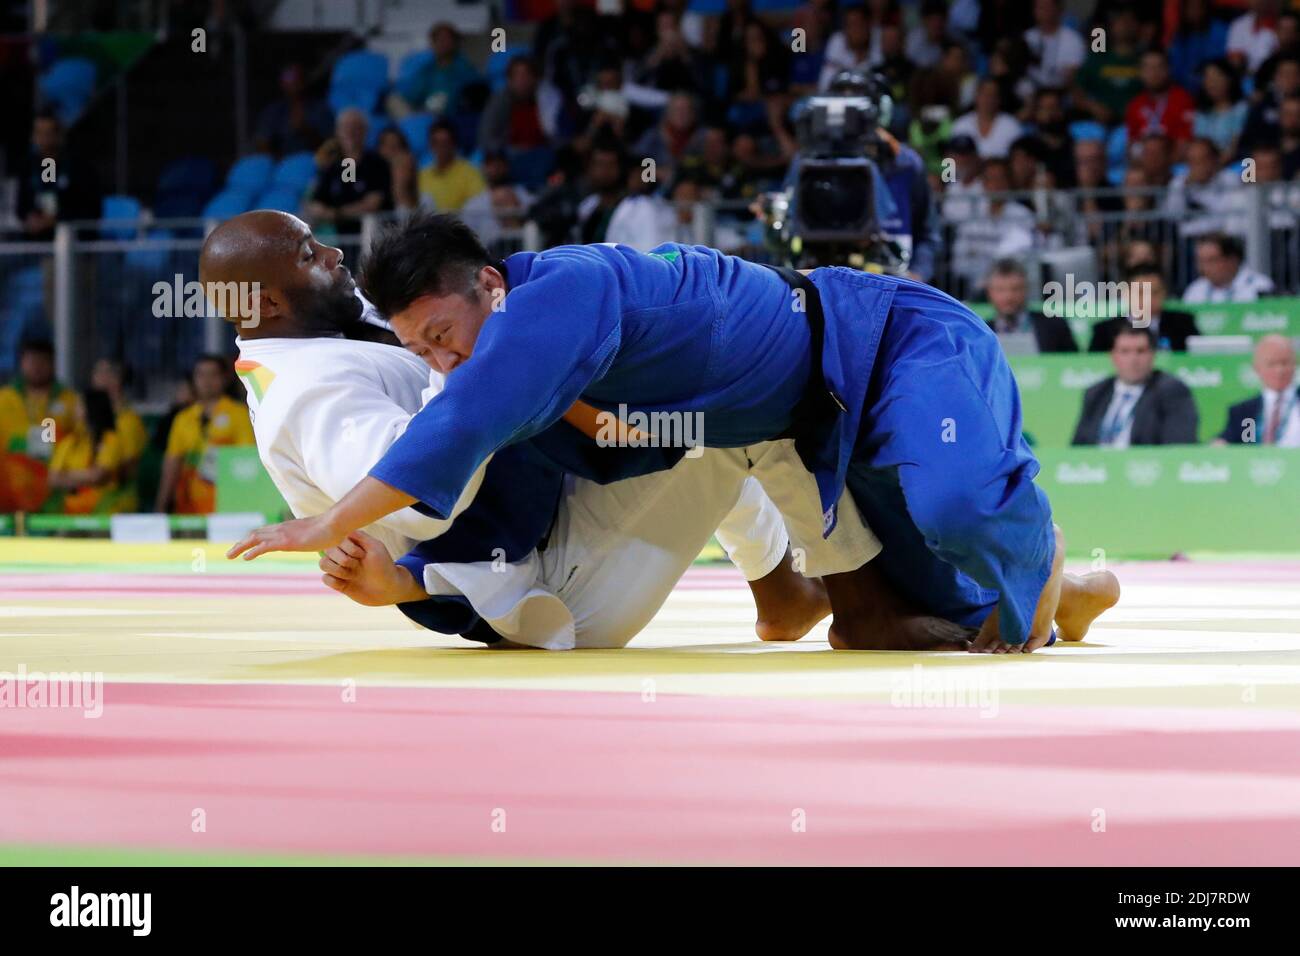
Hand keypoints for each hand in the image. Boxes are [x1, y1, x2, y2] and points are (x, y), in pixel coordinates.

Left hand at [226, 513, 343, 560]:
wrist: (336, 523)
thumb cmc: (331, 529)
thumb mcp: (318, 535)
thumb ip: (312, 537)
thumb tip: (317, 541)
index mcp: (288, 527)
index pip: (265, 532)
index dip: (253, 539)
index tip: (244, 547)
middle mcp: (282, 529)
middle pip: (256, 534)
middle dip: (241, 543)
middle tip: (230, 553)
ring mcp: (283, 534)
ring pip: (255, 538)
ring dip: (241, 547)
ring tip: (230, 556)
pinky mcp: (286, 542)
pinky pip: (264, 546)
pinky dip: (253, 551)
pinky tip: (245, 558)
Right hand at [318, 531, 426, 605]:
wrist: (388, 589)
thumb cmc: (384, 566)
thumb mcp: (375, 547)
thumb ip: (359, 536)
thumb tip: (342, 527)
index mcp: (352, 545)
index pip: (336, 538)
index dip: (347, 547)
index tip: (362, 554)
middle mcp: (344, 555)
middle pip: (327, 551)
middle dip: (342, 559)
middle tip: (357, 565)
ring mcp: (340, 569)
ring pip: (323, 563)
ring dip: (336, 569)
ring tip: (350, 575)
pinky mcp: (338, 583)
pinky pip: (325, 578)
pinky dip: (334, 580)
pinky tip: (346, 583)